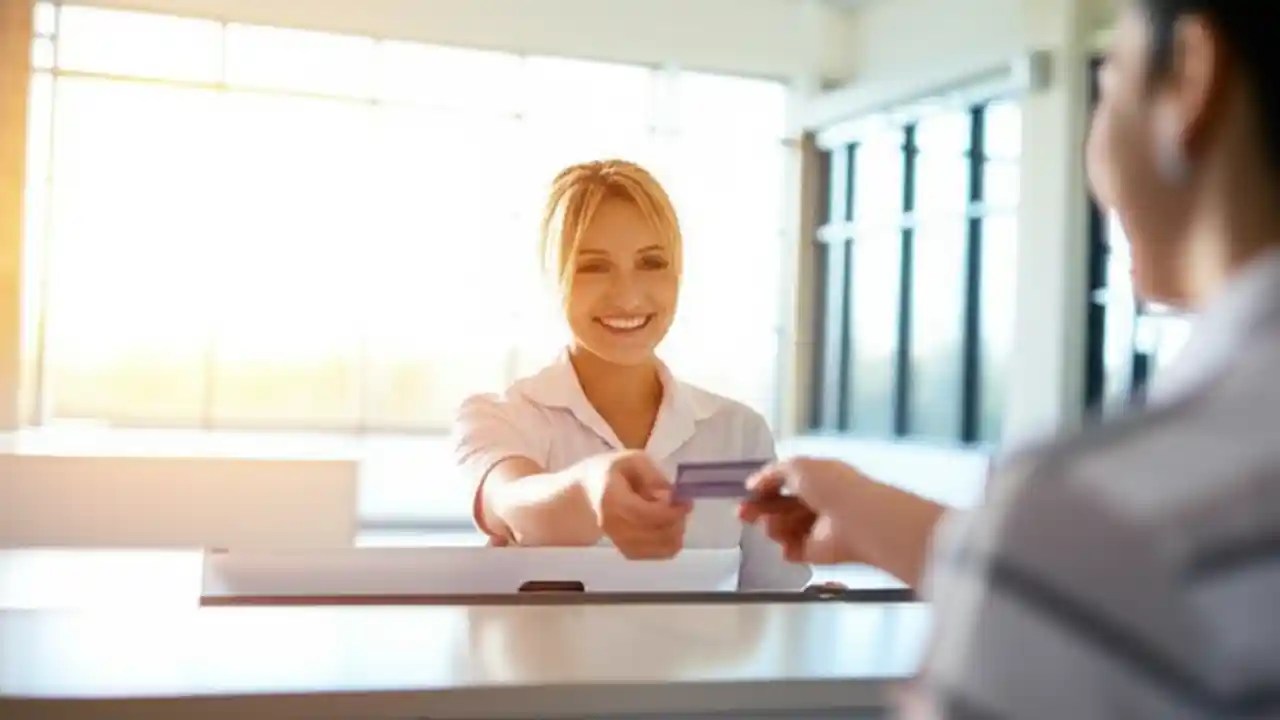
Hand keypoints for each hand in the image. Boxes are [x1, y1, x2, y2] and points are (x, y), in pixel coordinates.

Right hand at [578, 451, 690, 559]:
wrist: (586, 494)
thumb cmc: (611, 472)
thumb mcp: (631, 460)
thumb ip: (653, 475)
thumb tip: (671, 495)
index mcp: (611, 498)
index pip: (642, 513)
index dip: (668, 512)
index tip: (685, 502)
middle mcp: (611, 524)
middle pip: (651, 533)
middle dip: (675, 522)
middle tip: (683, 507)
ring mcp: (617, 540)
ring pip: (654, 548)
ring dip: (674, 534)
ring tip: (677, 517)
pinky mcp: (624, 550)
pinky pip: (651, 555)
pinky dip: (667, 545)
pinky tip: (670, 530)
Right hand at [738, 457, 869, 564]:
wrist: (854, 519)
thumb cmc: (829, 486)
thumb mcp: (797, 466)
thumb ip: (771, 473)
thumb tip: (752, 483)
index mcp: (816, 479)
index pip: (784, 483)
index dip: (764, 487)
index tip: (746, 492)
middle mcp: (816, 503)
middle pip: (779, 507)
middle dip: (758, 509)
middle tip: (741, 513)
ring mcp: (815, 529)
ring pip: (782, 528)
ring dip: (772, 526)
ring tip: (773, 524)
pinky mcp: (815, 553)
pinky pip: (792, 550)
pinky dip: (787, 546)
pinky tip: (788, 544)